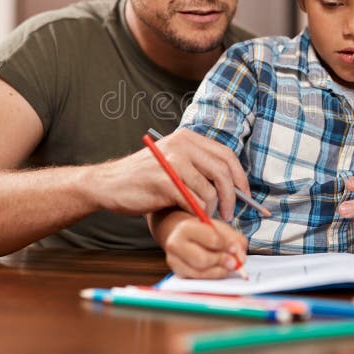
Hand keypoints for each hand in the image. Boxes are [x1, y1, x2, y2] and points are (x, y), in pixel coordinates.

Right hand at [88, 129, 249, 220]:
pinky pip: (194, 201)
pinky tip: (189, 216)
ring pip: (210, 191)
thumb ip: (199, 168)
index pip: (226, 156)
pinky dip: (196, 213)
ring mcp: (173, 161)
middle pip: (223, 172)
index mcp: (188, 138)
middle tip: (229, 214)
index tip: (245, 197)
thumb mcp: (174, 164)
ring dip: (210, 209)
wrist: (108, 185)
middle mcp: (182, 145)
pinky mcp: (165, 181)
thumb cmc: (144, 179)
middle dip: (232, 197)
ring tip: (203, 215)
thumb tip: (234, 186)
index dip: (240, 178)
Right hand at [163, 217, 247, 278]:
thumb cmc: (204, 232)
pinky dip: (212, 276)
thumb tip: (240, 259)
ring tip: (227, 267)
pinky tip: (217, 270)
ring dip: (218, 271)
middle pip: (202, 259)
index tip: (235, 249)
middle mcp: (175, 244)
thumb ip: (234, 240)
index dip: (226, 245)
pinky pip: (197, 280)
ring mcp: (174, 261)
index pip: (211, 239)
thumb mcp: (220, 228)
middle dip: (221, 262)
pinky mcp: (178, 274)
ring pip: (200, 273)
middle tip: (233, 263)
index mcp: (187, 227)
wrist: (184, 236)